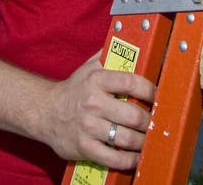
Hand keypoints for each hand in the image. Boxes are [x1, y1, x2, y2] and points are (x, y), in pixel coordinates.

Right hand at [42, 52, 155, 169]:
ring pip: (126, 138)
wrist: (46, 111)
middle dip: (149, 121)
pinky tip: (135, 156)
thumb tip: (129, 42)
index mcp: (96, 80)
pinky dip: (129, 160)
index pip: (131, 82)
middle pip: (133, 115)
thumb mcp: (89, 67)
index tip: (157, 95)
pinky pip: (114, 158)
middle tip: (155, 122)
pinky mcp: (85, 148)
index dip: (150, 90)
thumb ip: (108, 55)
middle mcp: (93, 103)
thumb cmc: (73, 89)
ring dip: (142, 142)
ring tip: (148, 139)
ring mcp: (88, 127)